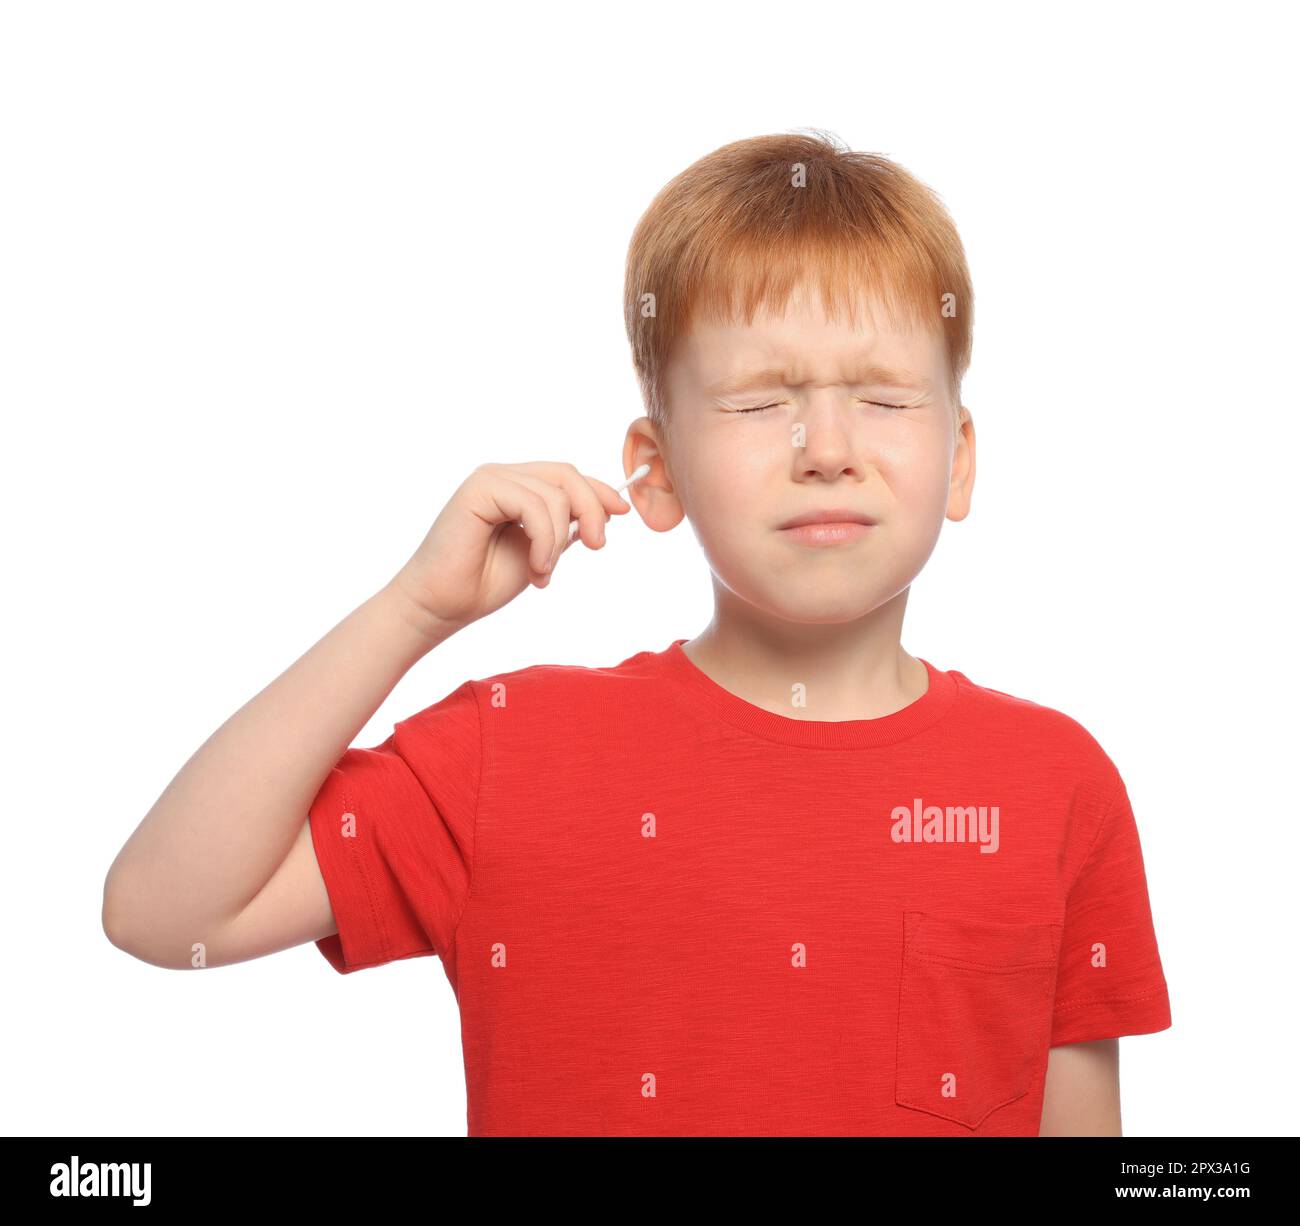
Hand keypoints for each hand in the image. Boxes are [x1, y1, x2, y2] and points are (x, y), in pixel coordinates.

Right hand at [387, 461, 632, 634]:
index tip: (621, 513)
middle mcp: (504, 476)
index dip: (599, 491)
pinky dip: (545, 540)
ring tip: (544, 572)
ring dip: (559, 540)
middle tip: (595, 547)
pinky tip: (536, 567)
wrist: (442, 605)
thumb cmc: (484, 583)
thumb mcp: (541, 553)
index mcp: (517, 487)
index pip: (568, 476)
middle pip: (567, 475)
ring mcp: (490, 479)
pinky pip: (534, 505)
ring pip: (555, 494)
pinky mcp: (479, 488)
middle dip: (592, 509)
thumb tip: (604, 512)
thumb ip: (564, 529)